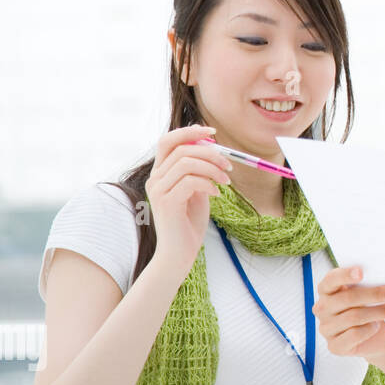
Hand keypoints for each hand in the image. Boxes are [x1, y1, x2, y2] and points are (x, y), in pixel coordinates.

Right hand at [146, 124, 232, 269]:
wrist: (180, 253)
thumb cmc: (189, 223)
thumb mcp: (197, 190)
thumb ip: (199, 170)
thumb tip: (211, 146)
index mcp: (160, 173)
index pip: (167, 140)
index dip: (189, 131)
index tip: (212, 132)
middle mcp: (155, 179)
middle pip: (181, 148)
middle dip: (210, 152)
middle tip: (229, 165)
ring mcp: (158, 190)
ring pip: (187, 163)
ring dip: (213, 168)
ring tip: (226, 182)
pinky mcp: (166, 202)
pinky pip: (190, 181)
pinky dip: (208, 184)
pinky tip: (216, 194)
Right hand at [313, 265, 384, 362]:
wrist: (379, 336)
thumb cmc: (372, 307)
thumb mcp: (370, 294)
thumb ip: (370, 285)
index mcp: (327, 290)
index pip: (331, 279)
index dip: (345, 275)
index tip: (362, 272)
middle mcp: (322, 308)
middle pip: (348, 298)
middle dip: (376, 294)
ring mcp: (326, 328)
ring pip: (354, 316)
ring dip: (382, 311)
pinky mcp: (335, 346)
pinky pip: (354, 334)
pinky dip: (369, 329)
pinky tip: (378, 326)